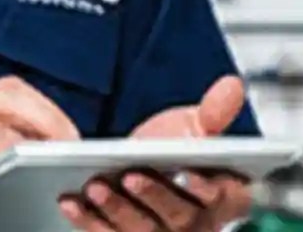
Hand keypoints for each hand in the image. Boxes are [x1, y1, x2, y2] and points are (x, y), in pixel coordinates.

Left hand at [59, 76, 253, 230]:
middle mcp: (196, 223)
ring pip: (141, 229)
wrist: (138, 166)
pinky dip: (88, 220)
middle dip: (154, 196)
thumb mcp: (194, 128)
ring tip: (95, 187)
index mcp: (223, 197)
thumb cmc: (174, 152)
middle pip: (178, 216)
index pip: (220, 197)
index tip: (185, 172)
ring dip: (117, 209)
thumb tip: (232, 85)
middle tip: (130, 176)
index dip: (203, 188)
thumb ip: (214, 112)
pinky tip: (70, 201)